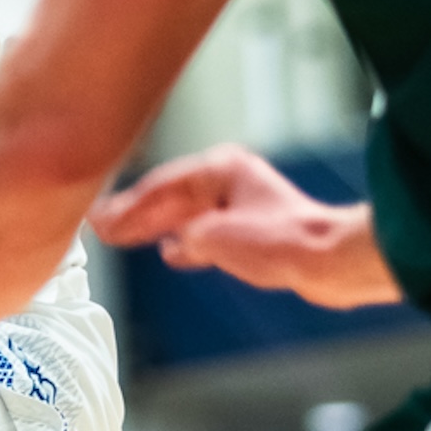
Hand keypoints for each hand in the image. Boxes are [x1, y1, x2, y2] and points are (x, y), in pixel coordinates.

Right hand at [89, 143, 402, 308]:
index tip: (101, 216)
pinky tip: (169, 252)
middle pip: (170, 198)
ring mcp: (239, 206)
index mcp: (220, 167)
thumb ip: (185, 236)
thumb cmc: (284, 240)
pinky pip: (205, 235)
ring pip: (185, 216)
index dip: (128, 205)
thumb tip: (175, 242)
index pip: (161, 185)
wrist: (328, 262)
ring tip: (123, 236)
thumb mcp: (215, 237)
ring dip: (155, 228)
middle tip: (101, 225)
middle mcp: (228, 180)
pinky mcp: (251, 233)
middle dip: (136, 214)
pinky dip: (185, 244)